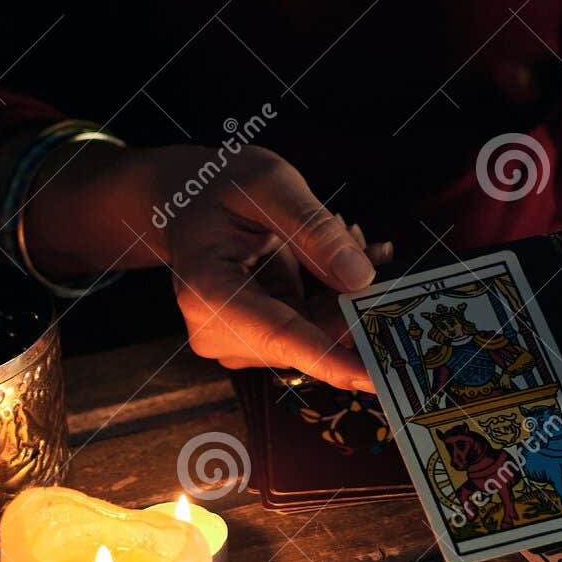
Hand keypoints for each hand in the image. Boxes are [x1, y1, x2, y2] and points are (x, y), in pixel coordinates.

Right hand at [142, 145, 389, 388]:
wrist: (185, 198)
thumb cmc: (218, 185)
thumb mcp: (269, 184)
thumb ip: (314, 229)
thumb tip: (361, 278)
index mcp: (208, 291)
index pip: (278, 335)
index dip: (331, 359)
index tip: (376, 377)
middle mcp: (216, 329)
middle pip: (305, 335)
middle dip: (348, 297)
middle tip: (365, 243)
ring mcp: (235, 339)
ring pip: (316, 331)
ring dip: (343, 290)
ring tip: (346, 235)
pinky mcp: (255, 338)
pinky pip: (311, 325)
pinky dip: (333, 293)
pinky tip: (340, 253)